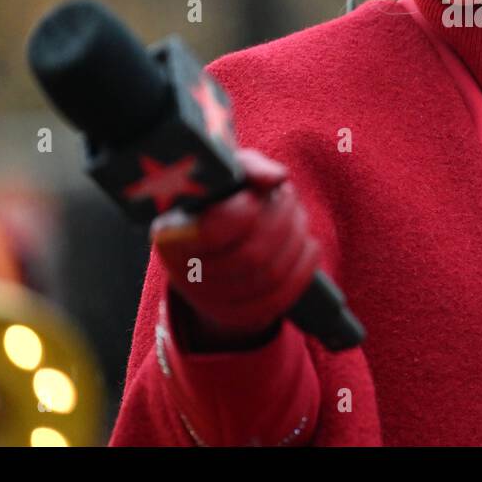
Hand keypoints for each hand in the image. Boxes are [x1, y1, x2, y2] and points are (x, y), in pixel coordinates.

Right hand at [151, 148, 321, 343]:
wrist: (216, 243)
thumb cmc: (223, 198)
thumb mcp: (229, 173)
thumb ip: (249, 166)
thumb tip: (277, 178)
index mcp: (172, 231)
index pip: (212, 231)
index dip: (243, 213)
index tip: (255, 198)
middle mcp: (182, 271)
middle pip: (251, 256)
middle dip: (281, 222)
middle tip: (288, 198)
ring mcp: (208, 299)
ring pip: (270, 277)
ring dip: (296, 242)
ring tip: (298, 219)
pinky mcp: (234, 314)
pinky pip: (279, 300)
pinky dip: (303, 270)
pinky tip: (308, 247)